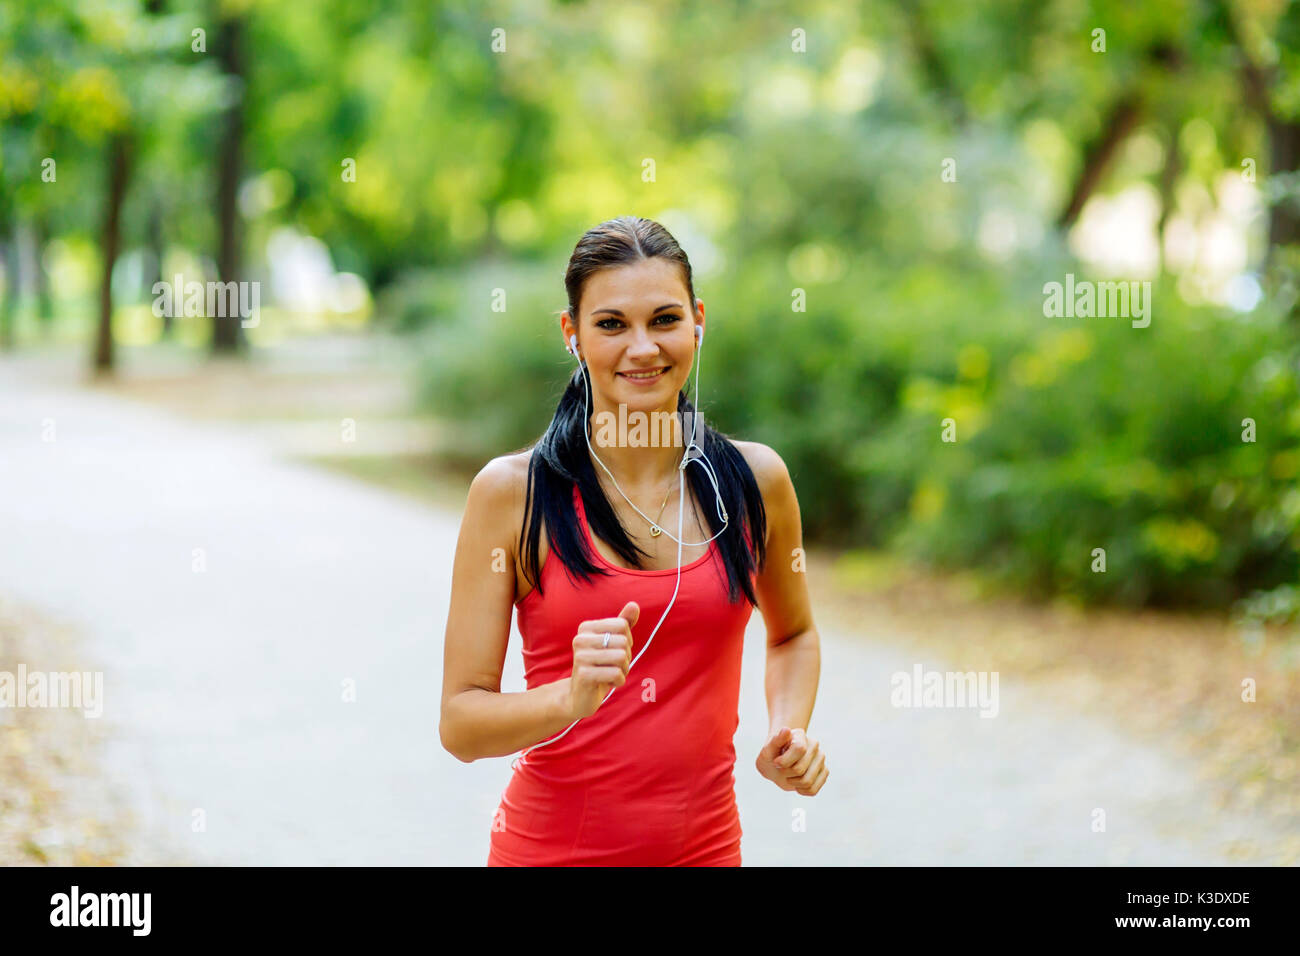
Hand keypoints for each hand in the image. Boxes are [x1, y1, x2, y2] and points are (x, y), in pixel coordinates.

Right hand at [565, 601, 637, 719]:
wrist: (579, 695)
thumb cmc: (600, 665)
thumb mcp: (612, 643)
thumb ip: (623, 623)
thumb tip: (634, 605)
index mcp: (586, 628)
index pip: (622, 625)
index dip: (626, 640)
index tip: (614, 650)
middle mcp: (580, 639)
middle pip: (623, 642)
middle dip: (625, 657)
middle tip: (612, 665)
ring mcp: (580, 657)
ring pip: (621, 657)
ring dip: (623, 670)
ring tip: (610, 674)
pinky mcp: (584, 675)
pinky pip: (617, 674)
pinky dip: (618, 681)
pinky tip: (606, 683)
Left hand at [756, 727, 826, 794]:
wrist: (777, 765)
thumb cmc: (772, 756)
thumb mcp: (768, 750)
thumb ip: (775, 741)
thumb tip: (786, 730)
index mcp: (800, 735)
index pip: (799, 749)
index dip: (784, 761)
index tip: (776, 762)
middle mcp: (814, 744)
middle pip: (800, 769)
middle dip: (786, 773)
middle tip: (782, 769)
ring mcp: (821, 758)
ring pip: (807, 781)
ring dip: (793, 783)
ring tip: (789, 776)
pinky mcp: (824, 772)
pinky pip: (813, 790)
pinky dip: (801, 790)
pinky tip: (796, 784)